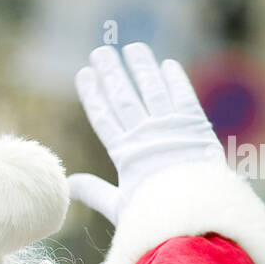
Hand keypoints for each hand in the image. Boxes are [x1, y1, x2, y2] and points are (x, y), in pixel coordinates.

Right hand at [69, 43, 224, 224]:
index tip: (84, 74)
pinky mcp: (196, 125)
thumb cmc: (156, 215)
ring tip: (133, 48)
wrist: (197, 214)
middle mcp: (145, 134)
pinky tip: (167, 65)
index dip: (92, 93)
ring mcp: (170, 127)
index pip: (103, 116)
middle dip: (111, 72)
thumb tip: (68, 185)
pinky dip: (175, 80)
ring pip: (152, 89)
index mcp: (124, 153)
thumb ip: (95, 192)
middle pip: (124, 96)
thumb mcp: (120, 206)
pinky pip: (183, 96)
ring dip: (141, 67)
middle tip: (101, 51)